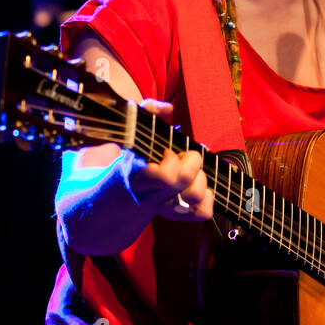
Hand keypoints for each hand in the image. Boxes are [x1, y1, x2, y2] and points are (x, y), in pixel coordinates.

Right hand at [128, 100, 214, 221]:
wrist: (116, 198)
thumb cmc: (129, 162)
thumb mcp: (133, 135)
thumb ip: (148, 113)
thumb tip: (168, 108)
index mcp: (140, 177)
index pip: (167, 178)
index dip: (172, 160)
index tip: (165, 151)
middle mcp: (154, 197)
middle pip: (188, 183)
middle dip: (191, 162)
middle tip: (180, 157)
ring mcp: (167, 209)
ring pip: (197, 196)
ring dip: (200, 178)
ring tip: (188, 171)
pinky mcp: (180, 216)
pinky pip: (204, 212)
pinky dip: (207, 197)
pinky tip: (195, 185)